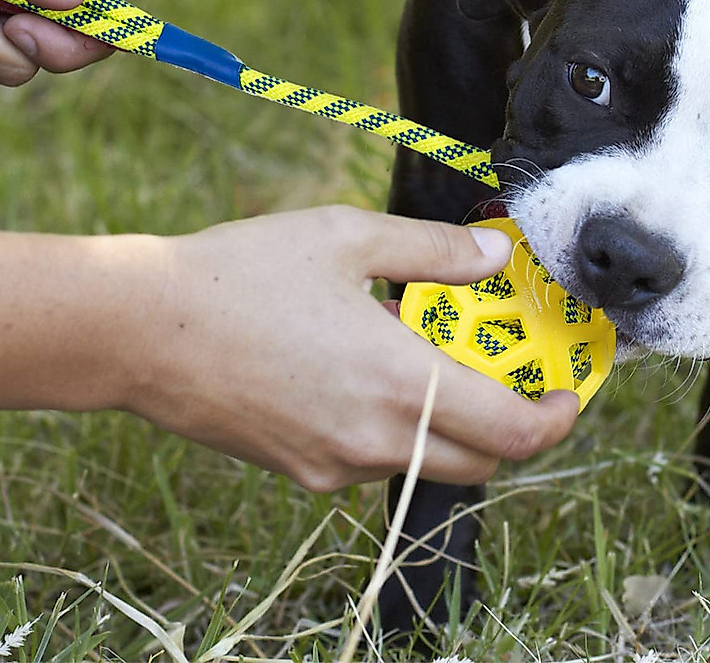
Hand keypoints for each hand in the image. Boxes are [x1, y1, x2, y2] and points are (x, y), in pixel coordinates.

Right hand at [111, 207, 579, 491]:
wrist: (142, 330)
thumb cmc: (240, 274)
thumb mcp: (344, 237)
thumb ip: (432, 250)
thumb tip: (494, 253)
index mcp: (397, 383)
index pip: (514, 432)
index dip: (557, 416)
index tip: (567, 389)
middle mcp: (374, 440)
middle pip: (481, 459)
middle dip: (509, 420)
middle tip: (503, 364)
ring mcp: (333, 465)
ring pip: (426, 459)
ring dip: (447, 418)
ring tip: (421, 349)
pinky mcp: (299, 471)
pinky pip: (372, 457)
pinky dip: (394, 424)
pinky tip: (358, 365)